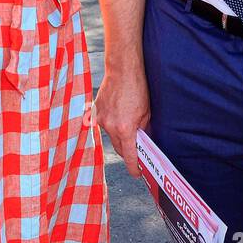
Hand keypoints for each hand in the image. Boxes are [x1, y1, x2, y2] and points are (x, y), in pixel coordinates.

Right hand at [95, 54, 150, 176]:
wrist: (122, 69)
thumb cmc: (137, 88)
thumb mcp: (146, 112)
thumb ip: (144, 130)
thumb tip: (144, 142)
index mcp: (125, 129)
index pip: (129, 156)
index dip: (134, 168)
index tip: (138, 173)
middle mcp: (111, 127)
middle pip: (119, 149)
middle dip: (128, 151)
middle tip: (137, 150)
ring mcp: (101, 119)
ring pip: (112, 136)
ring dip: (120, 136)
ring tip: (129, 123)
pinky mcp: (96, 112)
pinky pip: (104, 125)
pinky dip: (112, 124)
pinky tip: (119, 114)